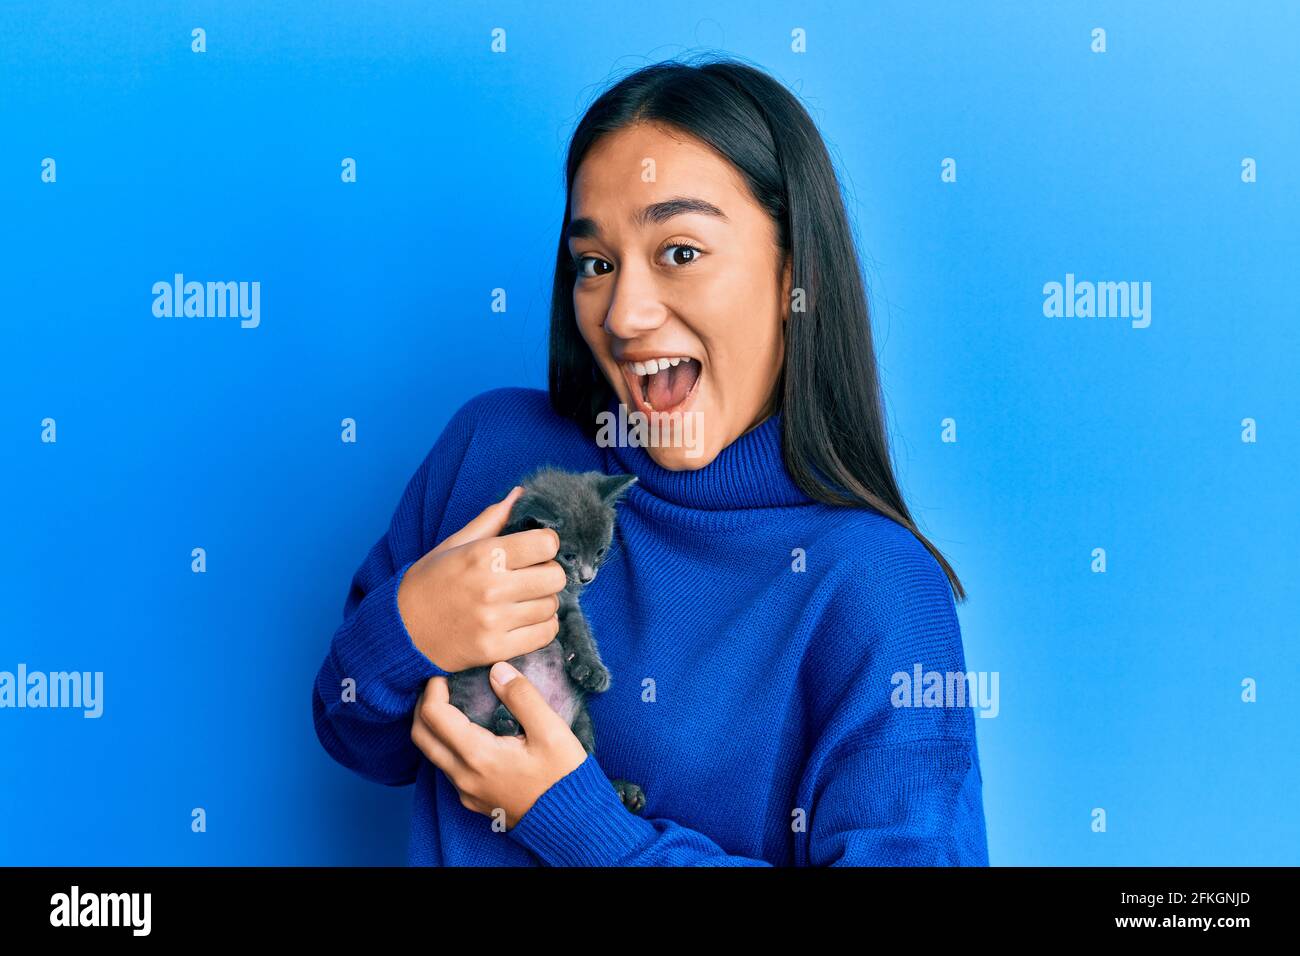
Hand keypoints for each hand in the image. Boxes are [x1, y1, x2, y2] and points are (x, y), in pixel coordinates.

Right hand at [397, 486, 566, 671]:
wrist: (400, 631)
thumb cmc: (430, 582)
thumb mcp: (455, 544)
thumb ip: (491, 519)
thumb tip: (520, 493)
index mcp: (483, 555)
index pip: (546, 544)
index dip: (545, 544)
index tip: (535, 550)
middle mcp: (491, 588)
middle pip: (555, 577)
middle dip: (548, 573)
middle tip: (532, 576)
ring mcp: (494, 621)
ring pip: (551, 606)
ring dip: (543, 602)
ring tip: (524, 600)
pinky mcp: (495, 649)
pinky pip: (545, 635)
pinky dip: (542, 627)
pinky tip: (526, 620)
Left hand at [410, 664, 587, 827]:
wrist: (572, 822)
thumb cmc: (564, 777)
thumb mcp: (551, 731)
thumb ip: (522, 697)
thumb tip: (497, 670)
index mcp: (479, 756)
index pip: (434, 716)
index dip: (434, 689)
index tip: (446, 674)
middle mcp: (464, 777)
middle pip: (421, 736)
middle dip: (424, 705)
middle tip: (441, 686)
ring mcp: (466, 792)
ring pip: (432, 754)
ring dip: (433, 726)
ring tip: (454, 703)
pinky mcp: (473, 800)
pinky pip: (447, 768)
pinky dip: (446, 744)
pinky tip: (468, 731)